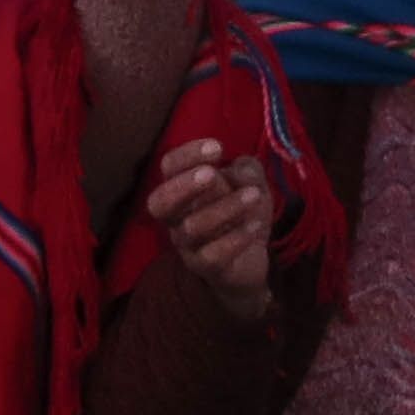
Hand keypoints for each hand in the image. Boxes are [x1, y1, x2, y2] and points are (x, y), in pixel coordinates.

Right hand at [142, 137, 277, 321]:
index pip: (168, 168)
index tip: (217, 147)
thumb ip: (248, 171)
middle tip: (212, 174)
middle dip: (183, 185)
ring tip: (254, 196)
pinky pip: (213, 255)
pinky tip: (255, 225)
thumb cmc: (241, 216)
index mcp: (182, 191)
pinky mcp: (206, 267)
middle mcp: (177, 218)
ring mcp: (188, 245)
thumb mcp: (251, 186)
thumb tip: (240, 166)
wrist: (249, 262)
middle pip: (159, 202)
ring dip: (225, 208)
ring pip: (193, 227)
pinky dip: (235, 238)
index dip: (187, 155)